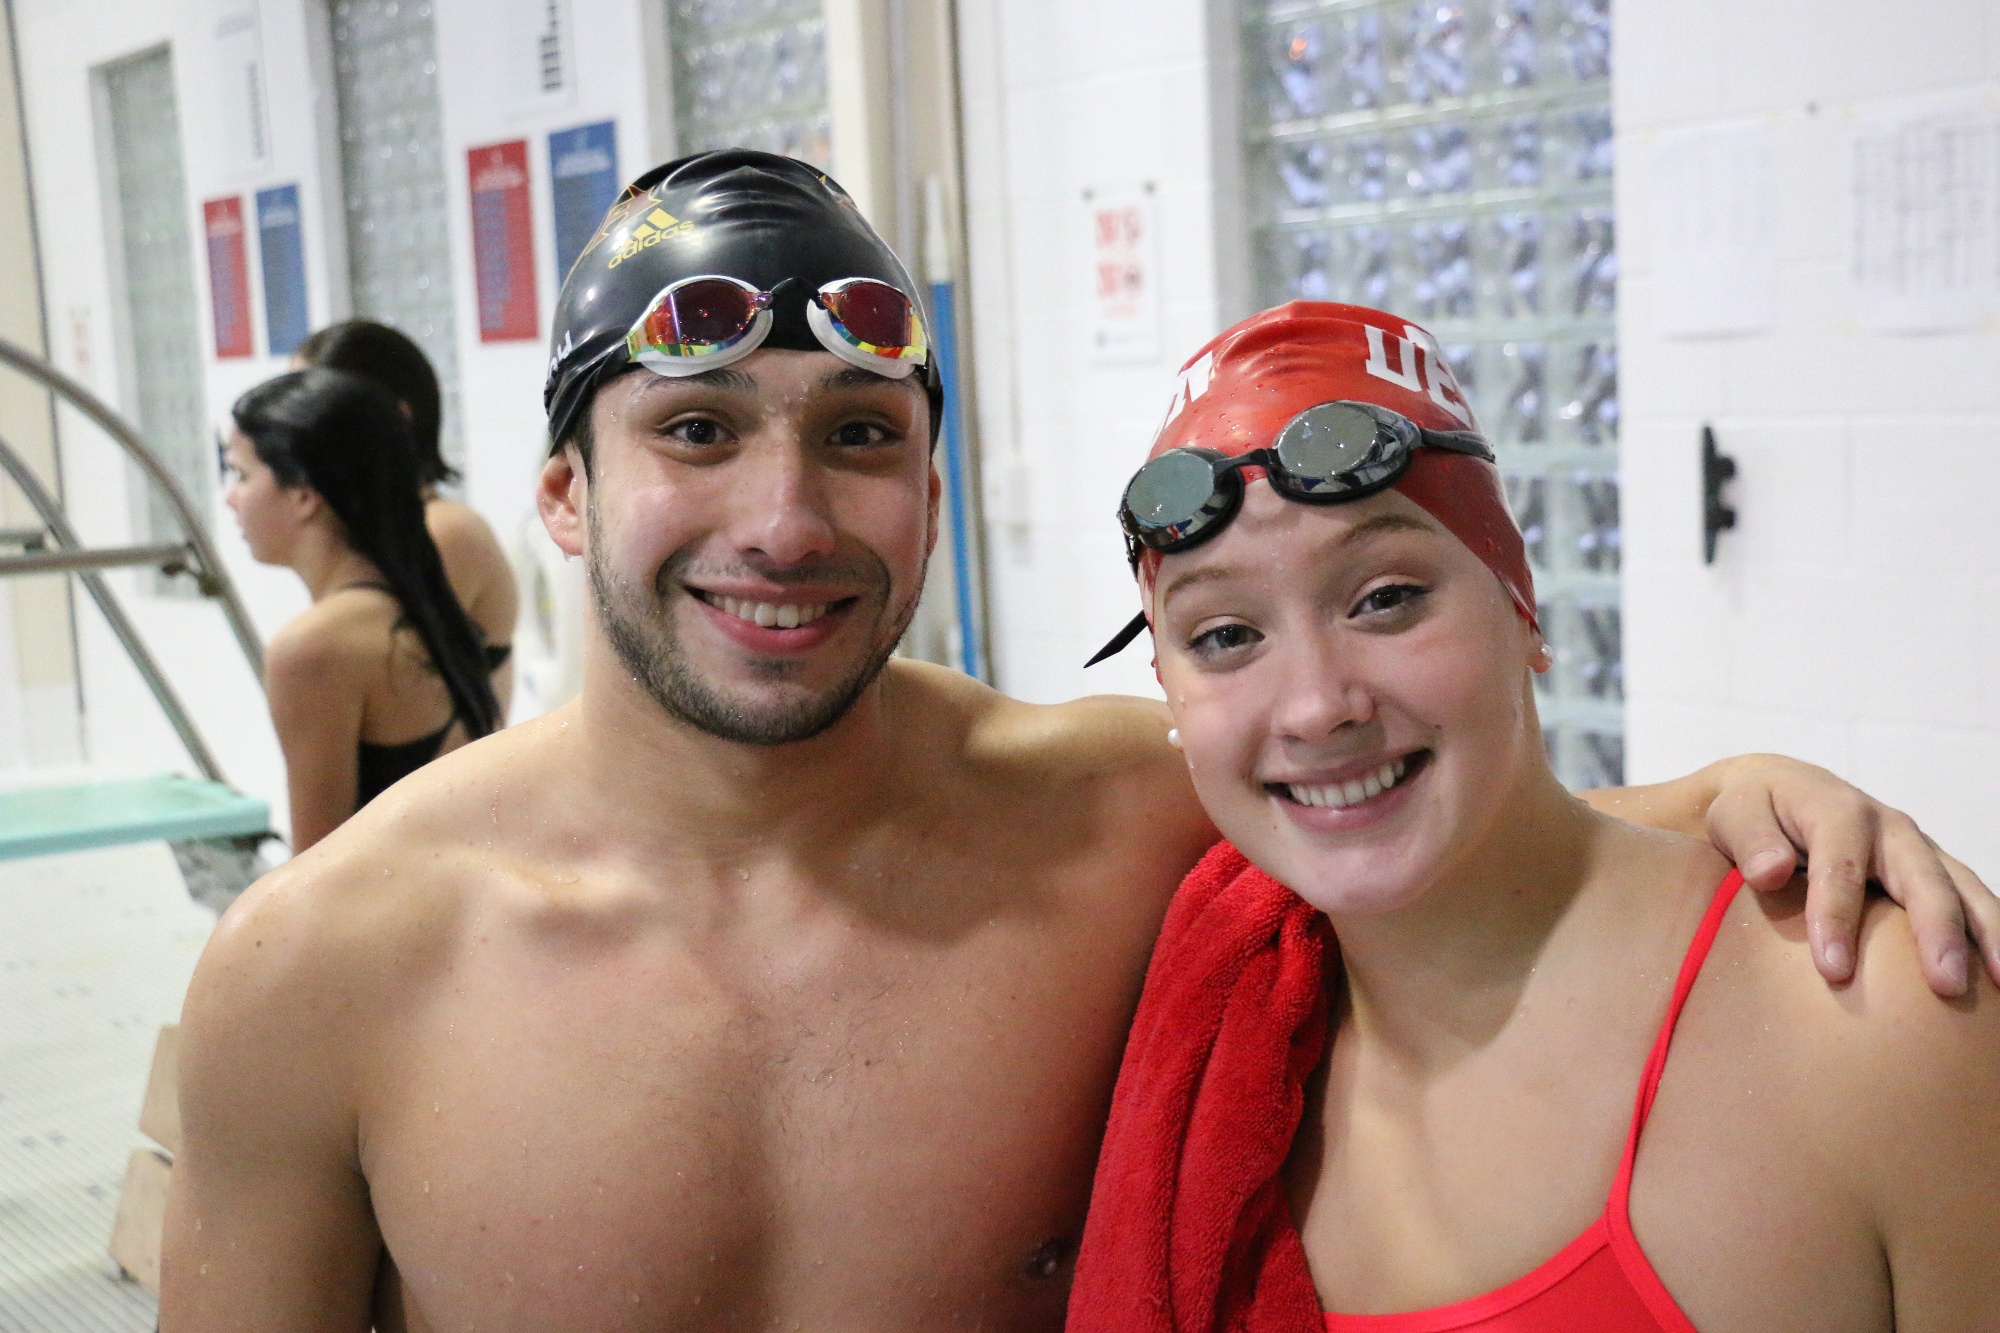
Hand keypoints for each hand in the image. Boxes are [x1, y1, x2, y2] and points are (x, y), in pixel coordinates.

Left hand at [1704, 755, 1998, 996]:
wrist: (1779, 792)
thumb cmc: (1752, 812)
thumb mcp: (1735, 814)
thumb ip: (1750, 839)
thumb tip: (1771, 872)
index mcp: (1837, 811)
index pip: (1840, 866)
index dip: (1837, 917)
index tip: (1834, 970)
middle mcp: (1889, 828)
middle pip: (1921, 878)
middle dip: (1937, 931)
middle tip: (1945, 985)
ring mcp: (1917, 850)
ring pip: (1963, 889)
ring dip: (1988, 934)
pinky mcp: (1931, 872)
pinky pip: (1969, 901)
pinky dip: (1991, 933)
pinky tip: (1999, 975)